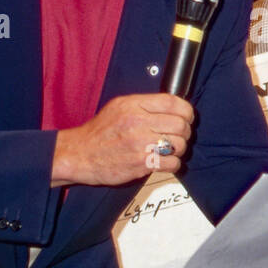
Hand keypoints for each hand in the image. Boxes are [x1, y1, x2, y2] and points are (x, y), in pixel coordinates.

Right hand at [51, 94, 193, 186]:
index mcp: (133, 105)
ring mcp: (140, 144)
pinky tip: (164, 162)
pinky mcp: (141, 163)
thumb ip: (144, 105)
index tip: (187, 117)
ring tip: (170, 150)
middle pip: (180, 125)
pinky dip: (173, 164)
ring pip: (179, 145)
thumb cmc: (100, 132)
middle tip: (179, 136)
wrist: (80, 154)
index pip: (172, 102)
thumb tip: (172, 106)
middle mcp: (137, 122)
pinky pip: (172, 163)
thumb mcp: (118, 107)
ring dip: (179, 149)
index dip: (186, 110)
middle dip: (185, 132)